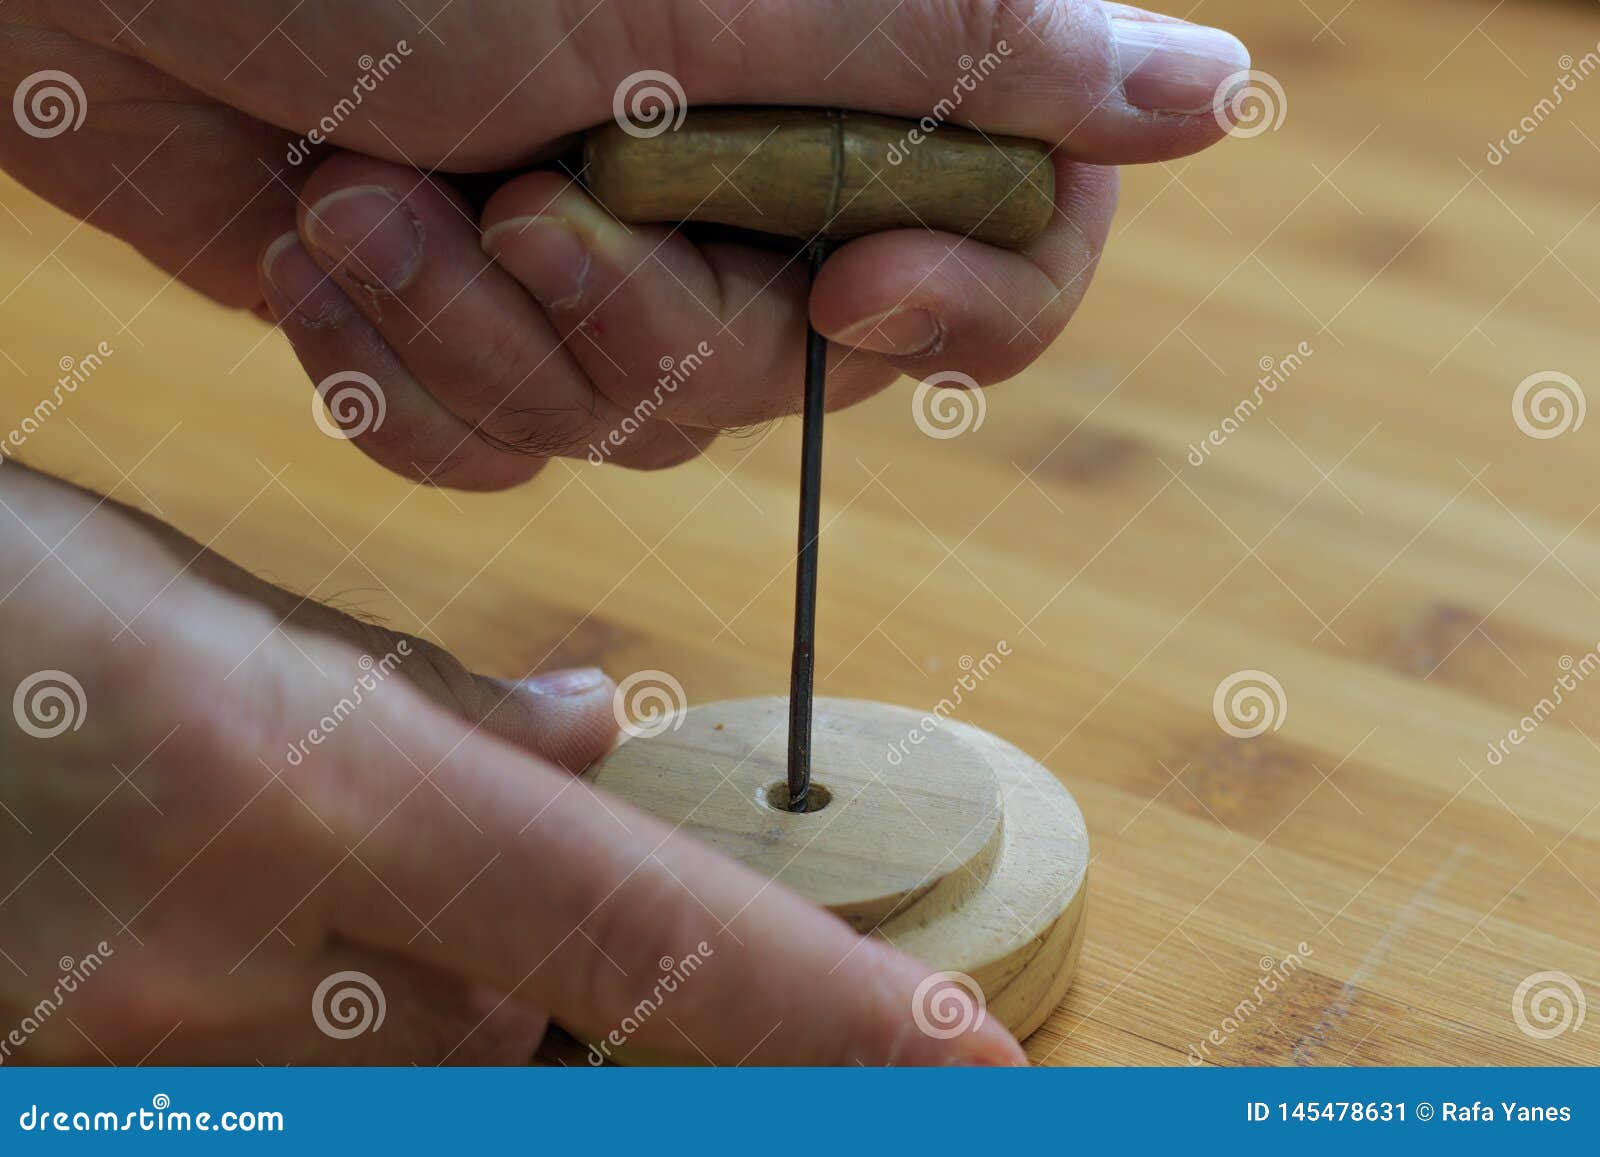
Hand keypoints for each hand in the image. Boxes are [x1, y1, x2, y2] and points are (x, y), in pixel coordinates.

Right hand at [0, 463, 1026, 1064]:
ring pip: (429, 1066)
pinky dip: (346, 1019)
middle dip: (572, 976)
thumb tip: (593, 735)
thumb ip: (427, 696)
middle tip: (473, 873)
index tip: (970, 1065)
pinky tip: (263, 924)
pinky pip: (309, 1088)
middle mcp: (258, 968)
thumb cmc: (4, 613)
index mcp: (319, 795)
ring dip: (441, 991)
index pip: (650, 933)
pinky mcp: (113, 1104)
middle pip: (544, 1030)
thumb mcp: (219, 607)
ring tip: (310, 869)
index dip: (828, 1014)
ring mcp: (168, 1068)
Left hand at [4, 1, 1248, 485]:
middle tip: (520, 197)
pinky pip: (509, 454)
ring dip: (494, 344)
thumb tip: (1212, 98)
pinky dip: (410, 388)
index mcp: (827, 60)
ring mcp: (601, 249)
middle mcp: (732, 161)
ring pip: (641, 427)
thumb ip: (963, 58)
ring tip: (374, 203)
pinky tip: (331, 260)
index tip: (850, 288)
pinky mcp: (475, 326)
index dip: (972, 304)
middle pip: (802, 372)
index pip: (1025, 229)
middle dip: (642, 320)